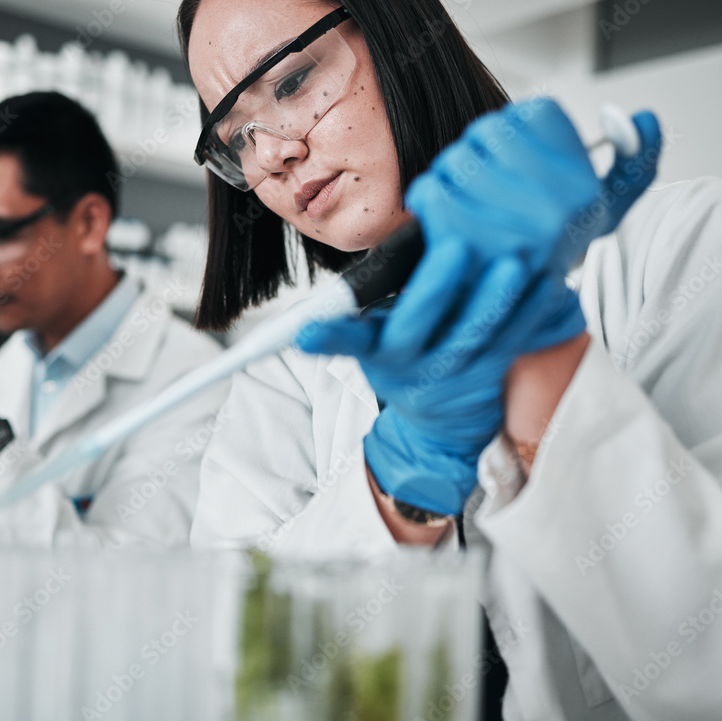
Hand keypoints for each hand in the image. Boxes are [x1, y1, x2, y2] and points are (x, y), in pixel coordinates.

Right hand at [299, 253, 584, 515]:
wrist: (438, 428)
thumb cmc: (406, 362)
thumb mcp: (377, 341)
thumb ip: (374, 305)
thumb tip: (397, 235)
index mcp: (373, 351)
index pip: (343, 342)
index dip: (325, 338)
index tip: (305, 335)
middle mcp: (405, 366)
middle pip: (414, 329)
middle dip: (434, 288)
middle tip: (455, 248)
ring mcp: (447, 376)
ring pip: (470, 335)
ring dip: (493, 298)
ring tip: (512, 264)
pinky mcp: (486, 376)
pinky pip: (509, 341)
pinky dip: (528, 311)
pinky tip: (545, 281)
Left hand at [407, 98, 661, 277]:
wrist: (512, 315)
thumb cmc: (550, 251)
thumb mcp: (604, 211)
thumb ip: (632, 165)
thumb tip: (644, 120)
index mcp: (584, 194)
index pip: (534, 112)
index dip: (516, 127)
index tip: (514, 153)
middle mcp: (552, 212)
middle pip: (488, 131)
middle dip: (479, 150)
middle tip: (483, 180)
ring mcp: (505, 231)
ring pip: (455, 158)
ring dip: (451, 175)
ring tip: (465, 201)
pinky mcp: (459, 246)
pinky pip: (429, 189)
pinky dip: (428, 197)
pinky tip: (443, 214)